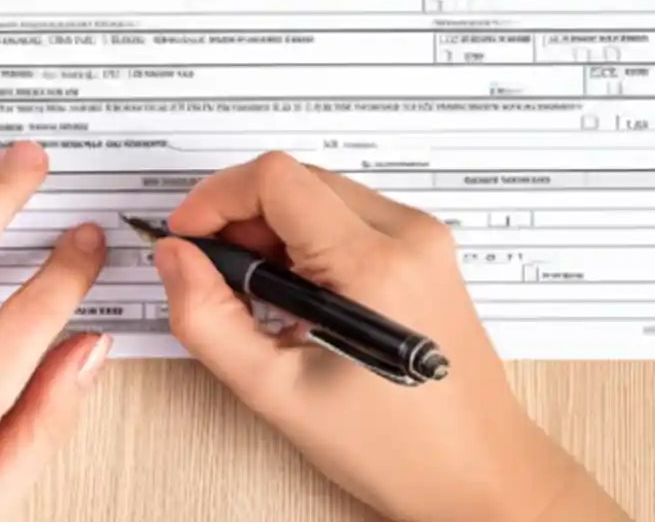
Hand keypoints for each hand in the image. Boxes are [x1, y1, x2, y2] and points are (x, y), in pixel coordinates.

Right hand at [155, 152, 627, 521]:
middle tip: (218, 279)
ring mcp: (425, 240)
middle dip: (241, 218)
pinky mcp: (427, 252)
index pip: (276, 179)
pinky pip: (349, 217)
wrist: (479, 475)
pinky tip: (300, 299)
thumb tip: (175, 259)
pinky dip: (308, 242)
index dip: (215, 199)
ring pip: (320, 194)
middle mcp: (409, 236)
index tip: (188, 239)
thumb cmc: (396, 449)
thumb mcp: (278, 393)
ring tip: (262, 300)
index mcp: (375, 265)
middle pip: (296, 179)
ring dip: (273, 230)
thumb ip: (209, 320)